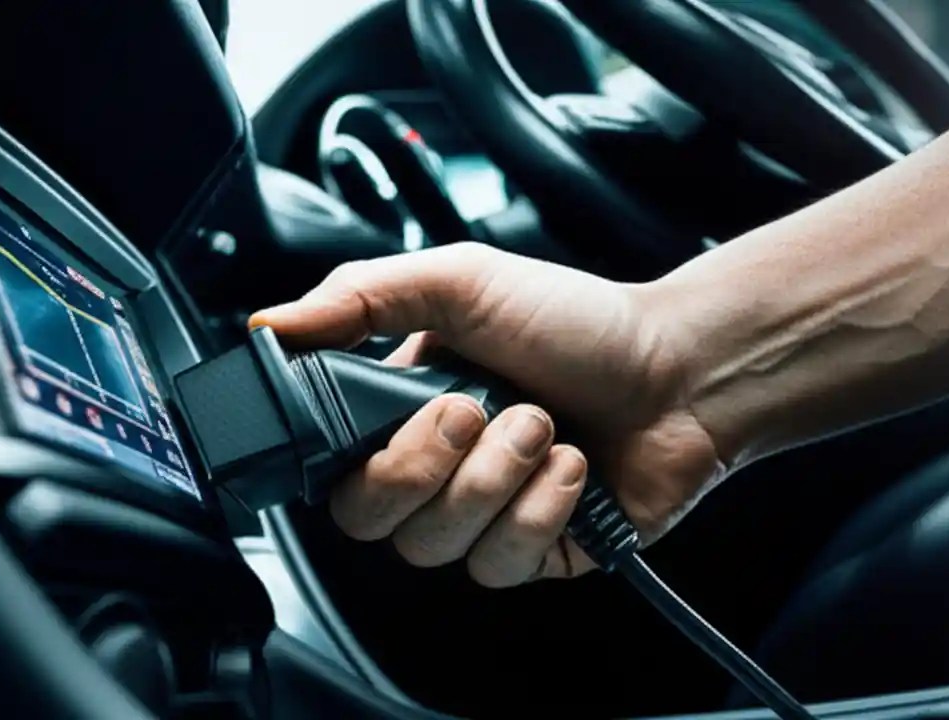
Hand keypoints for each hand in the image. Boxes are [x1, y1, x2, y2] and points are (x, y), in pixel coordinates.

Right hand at [250, 243, 724, 586]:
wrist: (680, 369)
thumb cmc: (577, 321)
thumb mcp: (460, 282)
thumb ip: (358, 298)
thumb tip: (268, 325)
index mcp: (400, 412)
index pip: (333, 469)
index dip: (357, 457)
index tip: (405, 412)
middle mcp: (433, 470)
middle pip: (372, 520)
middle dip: (427, 466)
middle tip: (478, 409)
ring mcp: (480, 517)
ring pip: (436, 546)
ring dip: (495, 479)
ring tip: (542, 425)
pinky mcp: (529, 554)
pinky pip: (499, 564)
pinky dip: (539, 510)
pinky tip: (570, 467)